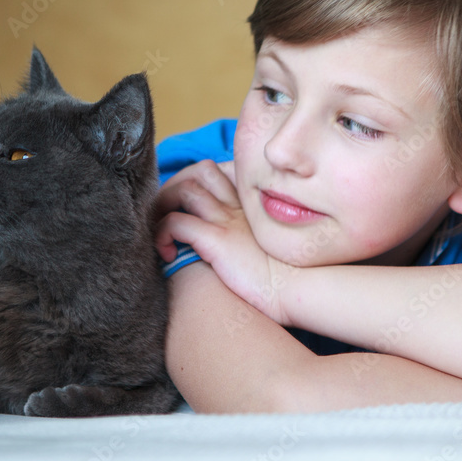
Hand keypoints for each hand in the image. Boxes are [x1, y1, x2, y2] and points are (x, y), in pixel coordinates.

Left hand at [154, 160, 292, 324]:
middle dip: (176, 186)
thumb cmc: (288, 275)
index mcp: (255, 202)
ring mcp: (229, 219)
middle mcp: (242, 203)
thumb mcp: (273, 242)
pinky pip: (177, 222)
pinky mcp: (218, 239)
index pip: (221, 171)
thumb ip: (255, 232)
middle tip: (166, 213)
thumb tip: (235, 244)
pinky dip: (163, 233)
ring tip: (162, 232)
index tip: (189, 207)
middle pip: (201, 170)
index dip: (198, 182)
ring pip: (185, 188)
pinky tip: (167, 255)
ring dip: (163, 206)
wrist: (300, 290)